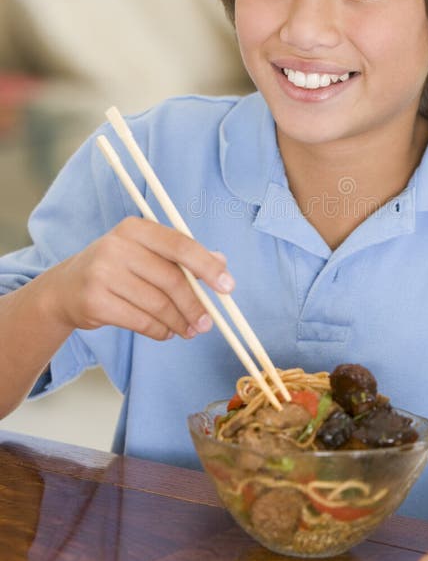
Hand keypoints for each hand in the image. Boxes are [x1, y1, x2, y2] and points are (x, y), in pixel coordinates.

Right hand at [51, 216, 233, 340]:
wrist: (66, 289)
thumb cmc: (118, 268)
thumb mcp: (147, 253)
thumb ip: (184, 256)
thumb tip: (222, 263)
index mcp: (135, 228)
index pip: (180, 245)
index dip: (207, 267)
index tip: (228, 287)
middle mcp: (117, 246)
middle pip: (171, 280)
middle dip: (195, 305)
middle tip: (207, 324)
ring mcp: (102, 273)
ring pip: (158, 304)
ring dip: (179, 322)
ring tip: (189, 330)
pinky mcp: (95, 301)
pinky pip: (141, 321)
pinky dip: (160, 331)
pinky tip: (167, 332)